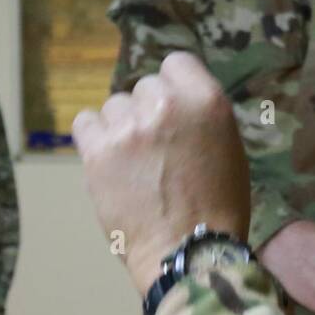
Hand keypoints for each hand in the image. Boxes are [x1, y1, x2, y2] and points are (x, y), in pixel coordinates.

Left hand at [73, 51, 250, 294]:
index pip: (176, 63)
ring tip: (133, 161)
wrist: (188, 251)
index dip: (173, 85)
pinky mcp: (98, 152)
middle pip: (144, 87)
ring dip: (122, 127)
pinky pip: (85, 123)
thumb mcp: (229, 148)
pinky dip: (95, 137)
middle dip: (149, 111)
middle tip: (156, 146)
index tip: (173, 109)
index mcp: (206, 102)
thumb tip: (175, 105)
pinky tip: (108, 157)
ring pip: (114, 106)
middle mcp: (166, 105)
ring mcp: (129, 128)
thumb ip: (201, 117)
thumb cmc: (219, 206)